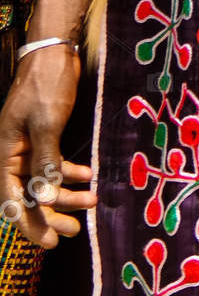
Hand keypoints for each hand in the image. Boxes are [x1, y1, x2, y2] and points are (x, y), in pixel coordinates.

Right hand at [0, 46, 92, 246]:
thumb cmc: (46, 86)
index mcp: (6, 153)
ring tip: (92, 202)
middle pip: (29, 196)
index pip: (13, 200)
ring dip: (66, 193)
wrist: (54, 52)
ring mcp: (29, 145)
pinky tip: (89, 176)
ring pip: (45, 181)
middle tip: (75, 231)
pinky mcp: (45, 136)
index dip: (29, 224)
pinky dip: (71, 172)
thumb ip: (45, 161)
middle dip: (51, 214)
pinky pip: (55, 163)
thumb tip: (44, 198)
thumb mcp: (47, 124)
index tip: (49, 242)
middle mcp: (14, 154)